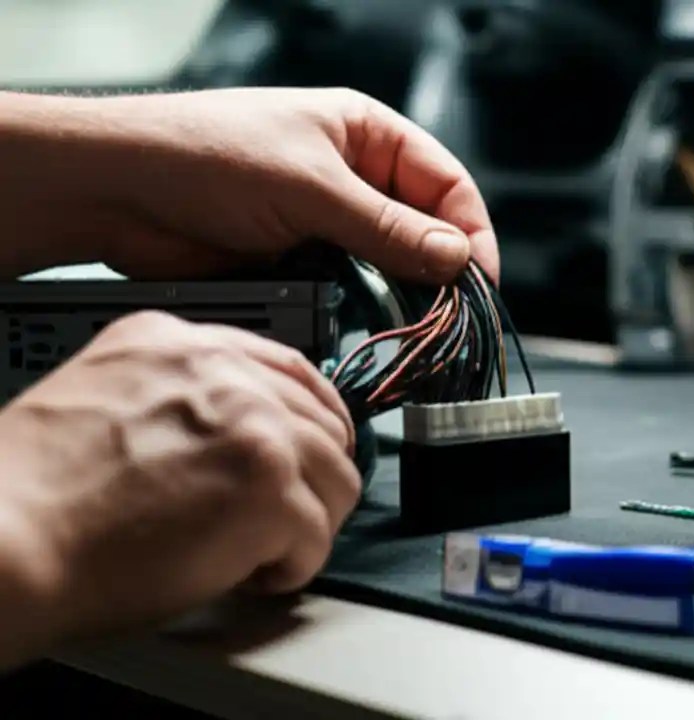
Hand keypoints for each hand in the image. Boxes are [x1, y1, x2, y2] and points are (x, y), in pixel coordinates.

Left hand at [0, 87, 497, 282]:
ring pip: (388, 265)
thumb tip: (455, 259)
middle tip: (452, 312)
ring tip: (413, 322)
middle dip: (439, 268)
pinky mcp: (299, 261)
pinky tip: (368, 323)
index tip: (479, 279)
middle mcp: (353, 177)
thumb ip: (388, 229)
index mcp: (365, 134)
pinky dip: (363, 309)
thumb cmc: (206, 155)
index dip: (469, 230)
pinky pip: (350, 290)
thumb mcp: (312, 189)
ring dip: (401, 292)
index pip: (445, 182)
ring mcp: (326, 221)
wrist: (118, 192)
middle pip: (423, 228)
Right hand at [0, 311, 360, 662]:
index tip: (312, 449)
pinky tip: (246, 574)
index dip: (313, 419)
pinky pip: (316, 538)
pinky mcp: (269, 488)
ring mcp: (254, 426)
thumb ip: (176, 398)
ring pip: (337, 479)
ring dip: (307, 525)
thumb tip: (233, 433)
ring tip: (259, 551)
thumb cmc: (34, 494)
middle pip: (325, 424)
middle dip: (312, 479)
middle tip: (283, 517)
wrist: (4, 541)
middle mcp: (223, 372)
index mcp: (175, 343)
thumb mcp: (103, 399)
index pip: (289, 367)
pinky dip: (290, 569)